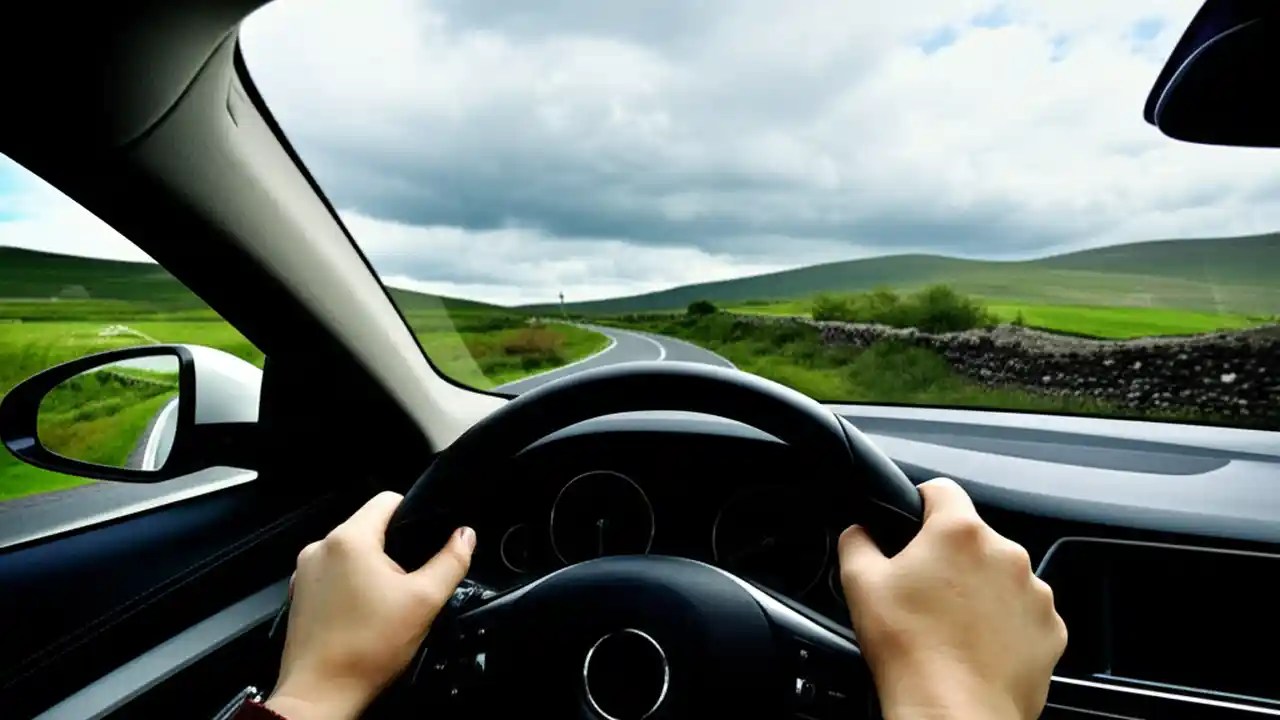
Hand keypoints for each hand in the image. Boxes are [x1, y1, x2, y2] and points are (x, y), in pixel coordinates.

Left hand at [265, 491, 475, 719]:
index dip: (414, 514)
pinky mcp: (298, 595)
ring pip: (350, 553)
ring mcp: (303, 572)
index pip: (387, 500)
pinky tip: (363, 614)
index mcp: (349, 538)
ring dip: (371, 568)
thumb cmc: (369, 646)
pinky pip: (332, 575)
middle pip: (368, 527)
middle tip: (410, 582)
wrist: (321, 694)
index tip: (426, 542)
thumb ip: (451, 561)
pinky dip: (350, 586)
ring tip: (386, 602)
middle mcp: (320, 547)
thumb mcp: (423, 601)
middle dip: (393, 548)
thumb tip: (465, 535)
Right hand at [838, 478, 1066, 719]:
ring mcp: (1035, 593)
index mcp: (959, 532)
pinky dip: (1005, 624)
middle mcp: (1006, 554)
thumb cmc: (909, 650)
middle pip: (972, 538)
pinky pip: (1024, 614)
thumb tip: (860, 532)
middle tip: (924, 594)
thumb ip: (857, 540)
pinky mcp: (1051, 630)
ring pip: (1001, 576)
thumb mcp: (860, 583)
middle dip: (949, 559)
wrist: (952, 712)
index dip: (921, 506)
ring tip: (951, 627)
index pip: (941, 490)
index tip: (912, 528)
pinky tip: (977, 646)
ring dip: (980, 591)